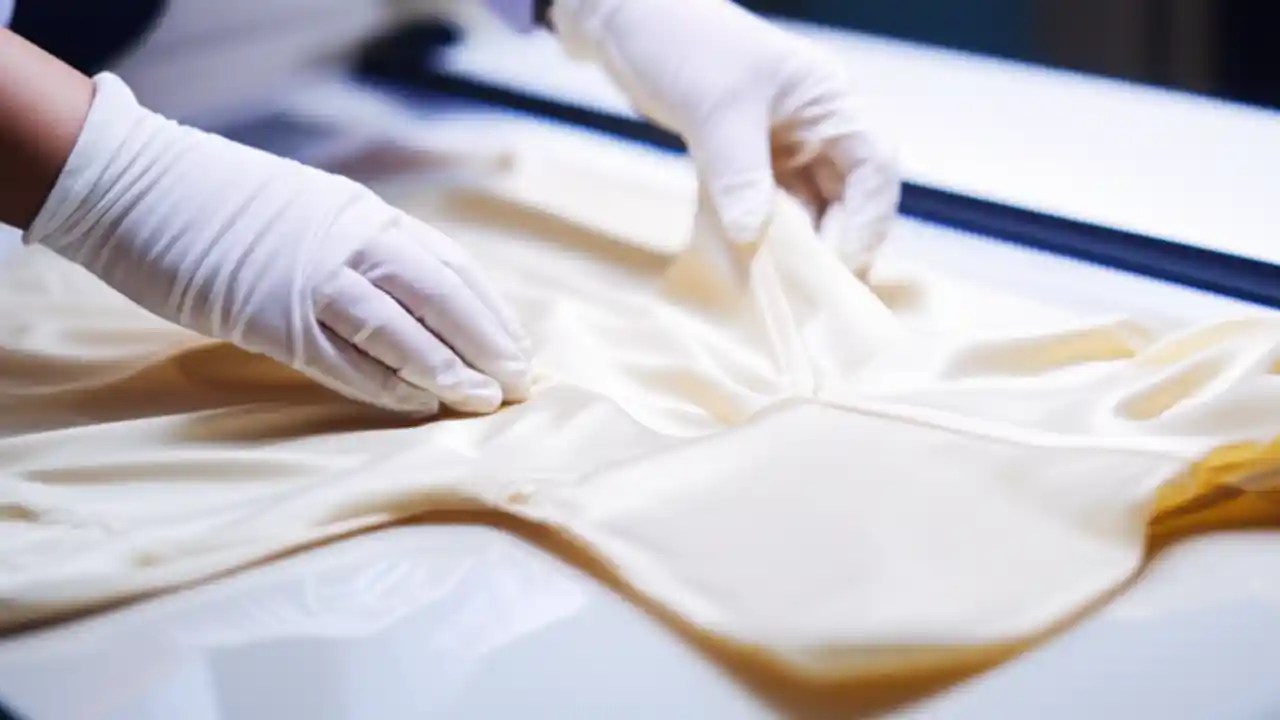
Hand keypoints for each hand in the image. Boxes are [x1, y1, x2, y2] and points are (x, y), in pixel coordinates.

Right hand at [25, 74, 531, 414]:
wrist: (138, 183)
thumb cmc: (225, 205)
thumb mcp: (313, 210)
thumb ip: (361, 247)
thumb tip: (414, 298)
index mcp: (364, 215)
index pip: (449, 266)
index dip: (490, 311)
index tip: (518, 347)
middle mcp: (348, 240)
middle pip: (439, 295)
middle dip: (487, 342)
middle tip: (519, 385)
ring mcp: (309, 276)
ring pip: (399, 327)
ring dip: (446, 369)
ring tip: (483, 401)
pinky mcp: (269, 313)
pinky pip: (340, 356)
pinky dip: (384, 383)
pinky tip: (418, 406)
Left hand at [552, 0, 900, 272]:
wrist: (625, 19)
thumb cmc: (682, 44)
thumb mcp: (716, 110)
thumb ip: (739, 174)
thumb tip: (754, 237)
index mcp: (829, 101)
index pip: (873, 168)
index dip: (867, 221)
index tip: (841, 266)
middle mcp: (815, 126)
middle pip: (846, 197)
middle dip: (831, 245)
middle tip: (806, 294)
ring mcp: (780, 144)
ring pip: (805, 208)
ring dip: (792, 248)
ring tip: (776, 290)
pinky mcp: (746, 159)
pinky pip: (765, 207)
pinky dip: (758, 236)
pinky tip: (745, 266)